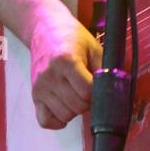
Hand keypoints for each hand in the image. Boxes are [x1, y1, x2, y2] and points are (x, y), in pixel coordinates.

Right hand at [29, 5, 102, 129]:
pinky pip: (45, 120)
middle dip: (89, 101)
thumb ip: (104, 69)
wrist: (45, 29)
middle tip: (90, 91)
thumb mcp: (93, 47)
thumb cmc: (72, 37)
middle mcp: (50, 75)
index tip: (99, 86)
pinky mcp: (34, 95)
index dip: (98, 92)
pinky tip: (65, 110)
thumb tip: (115, 89)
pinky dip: (57, 121)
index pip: (87, 91)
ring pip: (65, 114)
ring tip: (78, 96)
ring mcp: (40, 87)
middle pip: (78, 105)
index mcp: (66, 61)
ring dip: (76, 110)